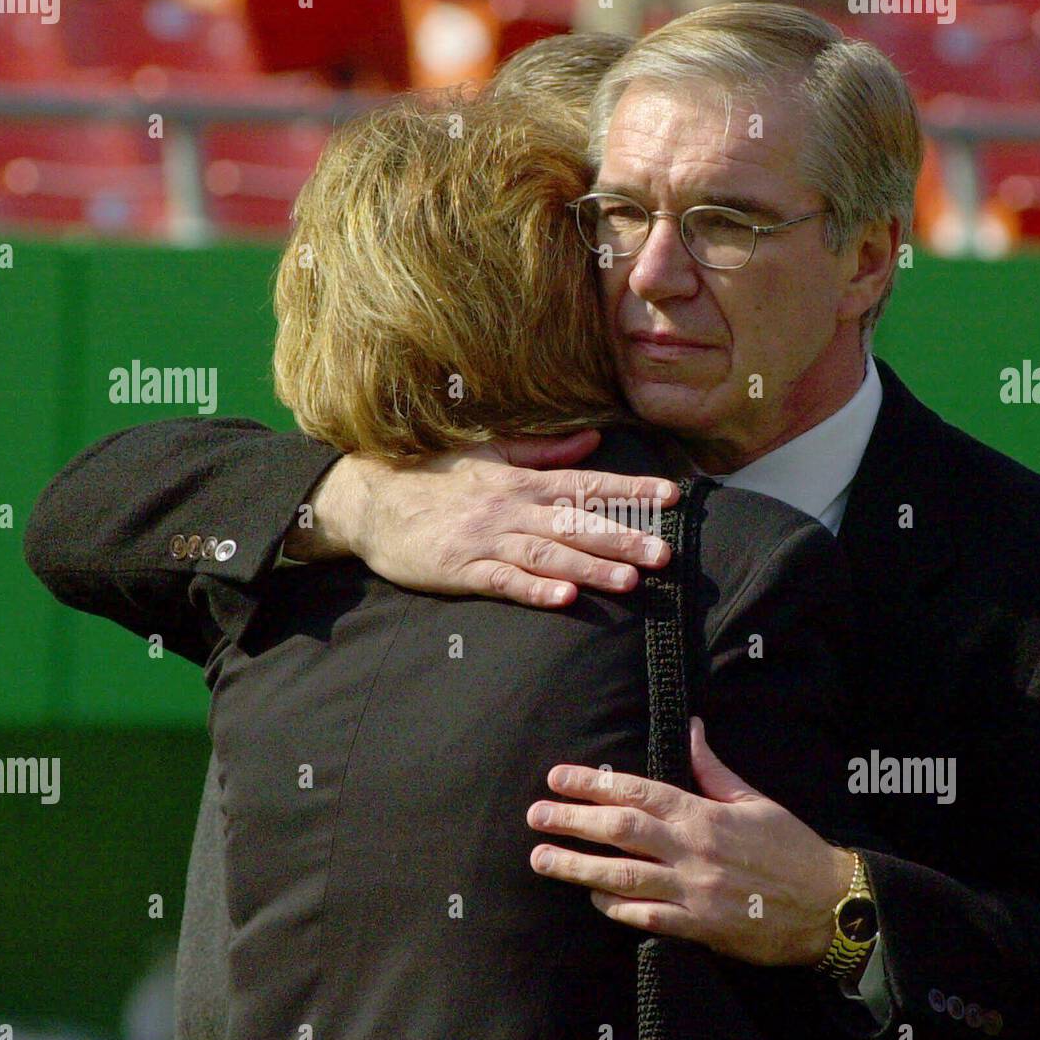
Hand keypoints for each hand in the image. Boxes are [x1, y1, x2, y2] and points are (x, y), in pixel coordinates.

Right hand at [283, 429, 675, 606]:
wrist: (367, 499)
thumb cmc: (432, 476)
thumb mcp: (488, 453)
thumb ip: (543, 451)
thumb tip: (593, 440)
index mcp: (520, 480)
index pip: (586, 484)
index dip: (630, 490)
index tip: (671, 496)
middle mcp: (509, 507)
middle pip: (575, 524)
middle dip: (623, 538)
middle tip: (666, 554)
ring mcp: (485, 539)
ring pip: (547, 554)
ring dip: (590, 567)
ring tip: (630, 581)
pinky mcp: (461, 570)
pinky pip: (503, 581)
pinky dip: (534, 588)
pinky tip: (564, 598)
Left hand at [527, 718, 855, 965]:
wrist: (829, 905)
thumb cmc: (792, 848)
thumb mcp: (754, 800)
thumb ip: (713, 769)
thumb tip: (694, 728)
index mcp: (704, 814)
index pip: (637, 791)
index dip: (593, 783)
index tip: (558, 778)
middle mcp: (692, 849)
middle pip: (619, 830)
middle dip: (572, 821)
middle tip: (535, 816)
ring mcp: (693, 890)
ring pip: (623, 876)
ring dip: (577, 867)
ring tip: (542, 860)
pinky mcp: (699, 927)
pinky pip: (646, 918)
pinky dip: (615, 908)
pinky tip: (591, 897)